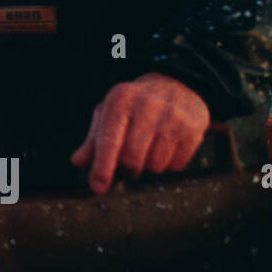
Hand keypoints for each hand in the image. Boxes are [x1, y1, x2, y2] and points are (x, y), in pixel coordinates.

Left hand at [70, 72, 209, 194]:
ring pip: (155, 165)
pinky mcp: (194, 128)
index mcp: (121, 100)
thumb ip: (93, 139)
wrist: (177, 84)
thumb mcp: (110, 112)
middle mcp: (147, 106)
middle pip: (132, 159)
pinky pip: (177, 165)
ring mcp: (173, 117)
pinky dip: (169, 165)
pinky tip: (166, 148)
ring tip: (148, 151)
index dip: (102, 168)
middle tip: (129, 165)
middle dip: (127, 170)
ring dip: (149, 167)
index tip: (98, 188)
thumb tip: (77, 162)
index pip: (109, 141)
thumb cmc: (136, 103)